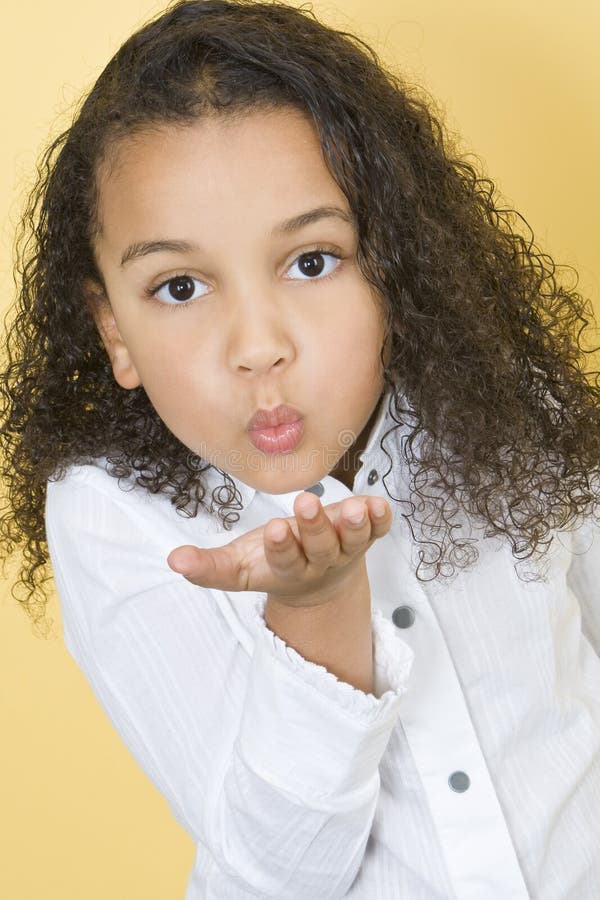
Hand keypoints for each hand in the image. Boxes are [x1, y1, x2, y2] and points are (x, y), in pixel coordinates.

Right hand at [167, 492, 391, 607]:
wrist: (319, 585)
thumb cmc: (272, 565)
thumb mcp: (239, 568)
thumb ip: (208, 566)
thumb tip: (173, 561)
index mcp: (287, 569)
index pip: (284, 560)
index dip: (281, 547)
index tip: (275, 529)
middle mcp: (320, 561)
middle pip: (321, 547)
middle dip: (315, 527)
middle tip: (307, 502)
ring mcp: (346, 550)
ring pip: (354, 541)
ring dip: (354, 524)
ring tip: (354, 507)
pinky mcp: (366, 538)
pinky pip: (378, 531)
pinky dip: (381, 519)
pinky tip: (379, 504)